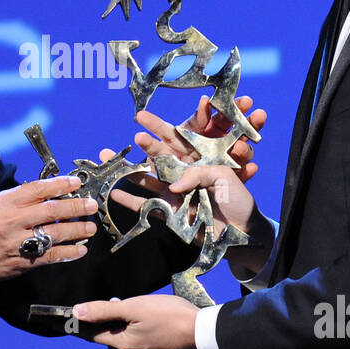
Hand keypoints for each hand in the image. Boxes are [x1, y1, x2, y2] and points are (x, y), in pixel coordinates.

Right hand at [0, 176, 97, 285]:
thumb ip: (19, 197)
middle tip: (91, 205)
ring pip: (54, 233)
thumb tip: (48, 190)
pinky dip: (67, 253)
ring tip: (90, 228)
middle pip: (51, 210)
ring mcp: (17, 242)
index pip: (38, 189)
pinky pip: (49, 256)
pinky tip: (79, 250)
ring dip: (76, 230)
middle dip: (75, 207)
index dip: (60, 184)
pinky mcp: (21, 261)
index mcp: (6, 202)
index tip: (76, 183)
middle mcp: (13, 220)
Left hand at [73, 294, 199, 348]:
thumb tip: (77, 312)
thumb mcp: (135, 307)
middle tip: (110, 307)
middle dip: (108, 325)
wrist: (206, 333)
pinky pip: (146, 346)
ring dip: (127, 330)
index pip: (94, 335)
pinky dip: (144, 335)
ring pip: (130, 343)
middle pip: (112, 339)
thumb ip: (105, 310)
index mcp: (124, 345)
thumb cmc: (170, 316)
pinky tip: (154, 324)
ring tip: (134, 313)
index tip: (69, 321)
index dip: (81, 325)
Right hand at [103, 94, 266, 241]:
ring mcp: (173, 194)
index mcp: (196, 161)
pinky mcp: (169, 214)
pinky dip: (130, 202)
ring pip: (146, 179)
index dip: (158, 127)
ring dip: (128, 170)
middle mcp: (182, 175)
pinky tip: (113, 193)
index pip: (175, 139)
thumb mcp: (222, 177)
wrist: (242, 232)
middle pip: (157, 157)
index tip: (142, 116)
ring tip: (107, 159)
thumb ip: (198, 175)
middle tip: (133, 135)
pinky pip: (146, 207)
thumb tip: (174, 187)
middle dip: (145, 145)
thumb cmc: (237, 200)